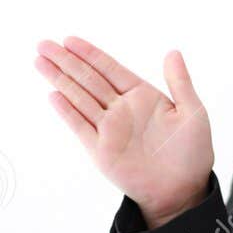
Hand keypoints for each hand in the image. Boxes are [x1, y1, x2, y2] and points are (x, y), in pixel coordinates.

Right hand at [34, 36, 214, 228]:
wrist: (182, 191)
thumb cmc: (193, 153)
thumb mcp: (193, 113)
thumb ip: (180, 82)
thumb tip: (173, 52)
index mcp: (142, 96)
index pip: (110, 69)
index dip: (89, 54)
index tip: (69, 40)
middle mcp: (121, 109)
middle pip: (88, 79)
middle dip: (66, 61)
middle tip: (43, 44)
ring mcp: (109, 129)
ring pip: (79, 98)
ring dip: (60, 80)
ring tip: (40, 62)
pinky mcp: (101, 151)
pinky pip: (80, 127)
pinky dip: (67, 111)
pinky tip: (53, 95)